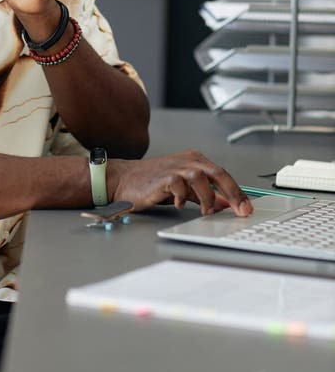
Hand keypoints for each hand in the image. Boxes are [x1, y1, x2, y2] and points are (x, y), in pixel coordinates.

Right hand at [107, 150, 252, 216]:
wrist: (125, 179)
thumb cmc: (153, 182)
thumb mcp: (184, 188)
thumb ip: (205, 194)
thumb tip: (226, 204)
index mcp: (195, 161)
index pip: (223, 175)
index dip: (237, 192)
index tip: (247, 207)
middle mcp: (188, 161)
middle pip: (218, 174)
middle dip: (233, 193)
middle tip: (241, 210)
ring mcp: (176, 167)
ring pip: (202, 178)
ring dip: (208, 197)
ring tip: (207, 211)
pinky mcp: (164, 177)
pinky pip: (180, 186)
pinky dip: (184, 197)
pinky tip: (180, 204)